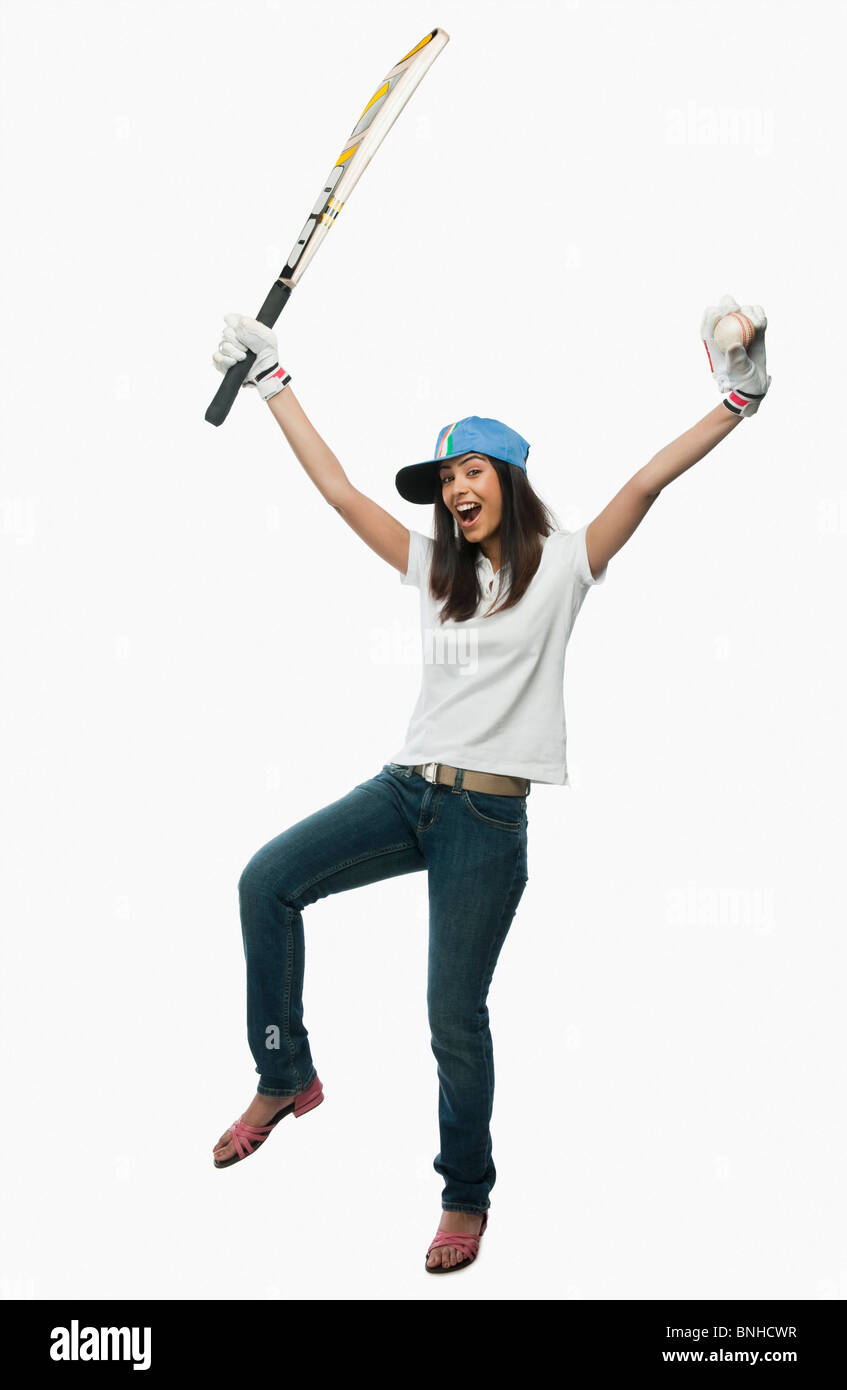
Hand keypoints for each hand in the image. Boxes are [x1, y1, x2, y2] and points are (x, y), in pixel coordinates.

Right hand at [212, 313, 291, 401]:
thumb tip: (242, 321)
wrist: (265, 373)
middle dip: (238, 342)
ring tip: (244, 357)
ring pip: (223, 346)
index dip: (236, 325)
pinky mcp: (221, 361)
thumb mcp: (268, 337)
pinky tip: (236, 363)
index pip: (230, 318)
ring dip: (236, 353)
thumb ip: (255, 326)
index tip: (244, 333)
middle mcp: (231, 337)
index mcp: (241, 327)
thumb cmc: (267, 354)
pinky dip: (228, 361)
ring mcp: (225, 349)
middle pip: (226, 332)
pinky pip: (218, 358)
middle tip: (247, 348)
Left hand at [701, 293, 770, 417]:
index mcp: (713, 340)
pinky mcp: (755, 327)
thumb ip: (735, 360)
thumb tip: (734, 345)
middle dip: (728, 304)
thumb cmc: (740, 381)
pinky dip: (760, 315)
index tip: (720, 315)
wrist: (755, 384)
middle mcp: (726, 330)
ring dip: (750, 312)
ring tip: (757, 327)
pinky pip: (758, 313)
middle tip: (737, 311)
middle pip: (723, 307)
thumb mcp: (737, 373)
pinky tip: (762, 326)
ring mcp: (741, 327)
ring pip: (743, 308)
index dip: (712, 314)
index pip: (708, 320)